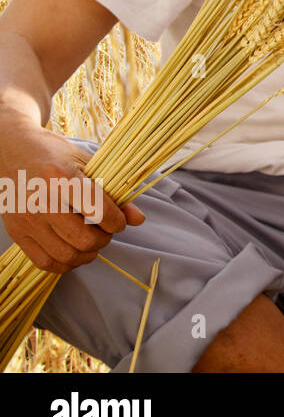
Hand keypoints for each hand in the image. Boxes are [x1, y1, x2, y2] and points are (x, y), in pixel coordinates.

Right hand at [0, 118, 144, 274]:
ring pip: (66, 255)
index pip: (99, 211)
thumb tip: (138, 219)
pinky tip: (75, 251)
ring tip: (92, 241)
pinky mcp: (17, 233)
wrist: (12, 153)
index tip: (119, 221)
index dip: (117, 222)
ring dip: (88, 253)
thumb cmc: (55, 156)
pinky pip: (45, 262)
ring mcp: (27, 220)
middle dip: (104, 239)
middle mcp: (42, 201)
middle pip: (84, 239)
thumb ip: (113, 193)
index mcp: (62, 178)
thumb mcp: (88, 164)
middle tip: (106, 231)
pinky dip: (66, 263)